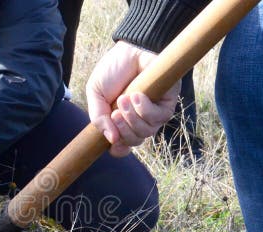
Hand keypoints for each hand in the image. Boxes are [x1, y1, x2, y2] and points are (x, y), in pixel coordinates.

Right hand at [86, 41, 179, 156]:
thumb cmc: (113, 70)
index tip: (112, 144)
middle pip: (135, 141)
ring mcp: (154, 114)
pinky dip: (144, 108)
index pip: (124, 146)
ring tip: (124, 99)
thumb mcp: (95, 94)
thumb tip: (110, 139)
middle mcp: (139, 120)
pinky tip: (137, 95)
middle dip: (123, 130)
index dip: (119, 150)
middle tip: (115, 113)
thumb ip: (98, 118)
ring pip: (146, 132)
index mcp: (122, 121)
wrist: (130, 49)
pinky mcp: (167, 104)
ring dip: (132, 118)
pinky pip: (157, 118)